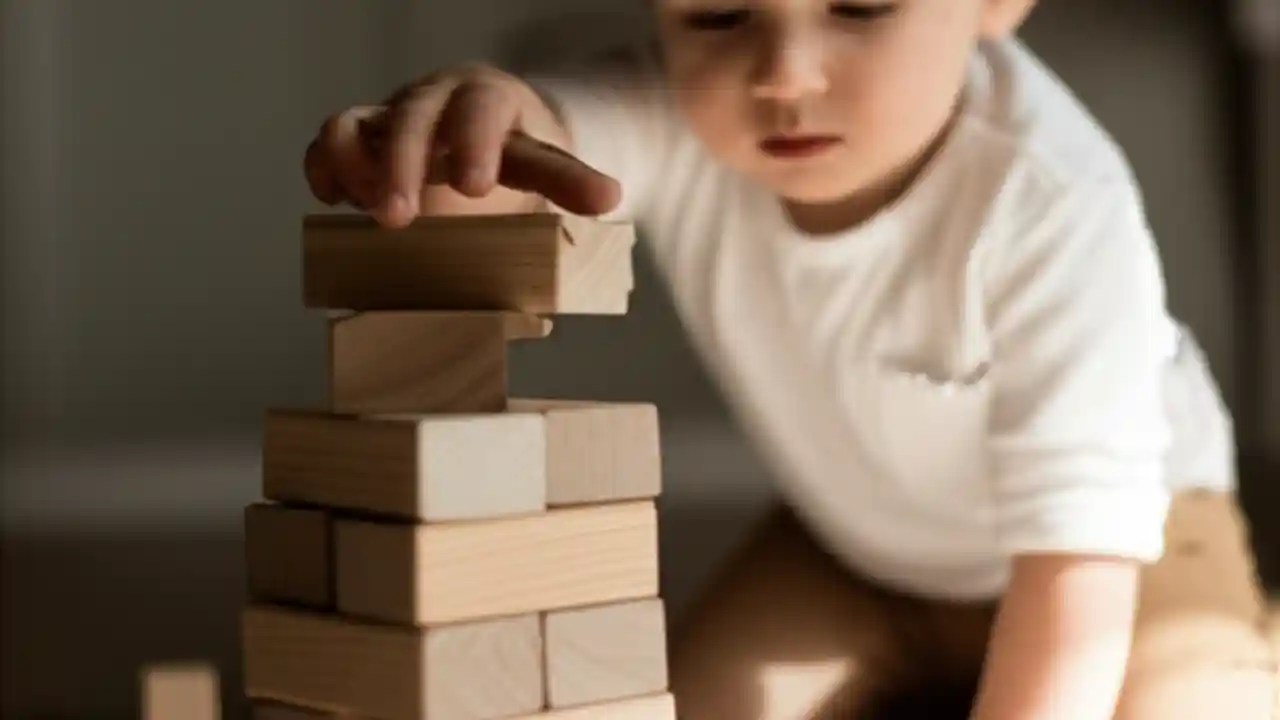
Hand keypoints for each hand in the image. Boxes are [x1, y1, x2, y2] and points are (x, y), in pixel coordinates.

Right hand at [303, 63, 620, 227]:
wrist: (476, 123)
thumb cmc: (510, 147)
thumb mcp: (543, 162)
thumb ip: (571, 182)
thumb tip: (611, 198)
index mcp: (488, 103)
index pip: (482, 109)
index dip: (474, 142)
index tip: (473, 187)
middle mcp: (435, 101)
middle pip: (413, 119)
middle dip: (404, 167)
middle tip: (400, 219)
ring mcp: (392, 116)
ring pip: (357, 122)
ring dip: (356, 167)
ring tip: (370, 214)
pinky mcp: (360, 135)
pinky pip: (330, 140)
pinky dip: (326, 166)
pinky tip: (336, 201)